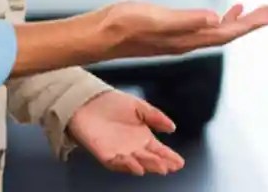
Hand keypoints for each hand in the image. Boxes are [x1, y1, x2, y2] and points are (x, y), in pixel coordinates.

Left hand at [68, 91, 184, 175]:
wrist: (88, 100)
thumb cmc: (112, 103)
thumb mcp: (139, 106)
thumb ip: (155, 116)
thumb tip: (173, 127)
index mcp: (143, 137)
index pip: (159, 151)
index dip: (169, 157)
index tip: (179, 162)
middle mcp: (133, 148)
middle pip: (150, 159)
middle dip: (160, 164)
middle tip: (169, 166)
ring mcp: (119, 152)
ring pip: (136, 163)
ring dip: (147, 166)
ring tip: (159, 167)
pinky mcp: (105, 154)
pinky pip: (117, 163)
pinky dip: (127, 166)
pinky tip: (136, 167)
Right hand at [101, 2, 267, 58]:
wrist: (98, 35)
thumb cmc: (122, 25)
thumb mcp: (155, 17)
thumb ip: (186, 19)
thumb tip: (215, 18)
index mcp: (186, 38)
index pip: (226, 32)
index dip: (249, 24)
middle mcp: (186, 41)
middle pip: (226, 33)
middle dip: (249, 22)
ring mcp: (177, 39)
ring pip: (215, 31)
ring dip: (234, 21)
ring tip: (249, 10)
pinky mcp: (168, 33)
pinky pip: (201, 28)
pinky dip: (215, 19)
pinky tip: (215, 12)